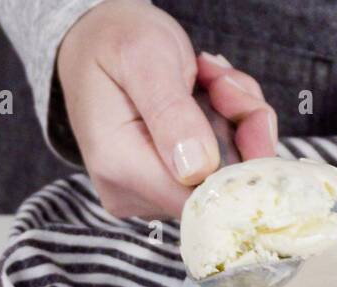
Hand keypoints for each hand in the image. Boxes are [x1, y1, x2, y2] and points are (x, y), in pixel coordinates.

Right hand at [56, 0, 277, 217]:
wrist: (97, 42)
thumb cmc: (117, 41)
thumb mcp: (145, 57)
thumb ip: (171, 110)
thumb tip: (198, 169)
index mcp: (120, 165)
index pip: (202, 195)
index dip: (237, 155)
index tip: (229, 95)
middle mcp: (131, 193)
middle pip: (220, 186)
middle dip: (239, 128)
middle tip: (220, 80)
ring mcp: (149, 195)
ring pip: (227, 175)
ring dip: (236, 123)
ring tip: (211, 82)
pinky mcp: (164, 188)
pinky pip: (218, 169)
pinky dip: (229, 129)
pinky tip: (209, 98)